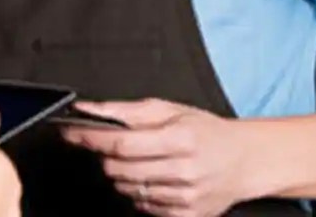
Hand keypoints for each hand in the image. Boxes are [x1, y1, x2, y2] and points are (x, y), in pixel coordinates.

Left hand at [61, 99, 261, 216]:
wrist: (244, 160)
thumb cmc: (206, 132)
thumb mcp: (170, 110)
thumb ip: (126, 110)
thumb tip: (89, 109)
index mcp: (181, 138)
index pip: (122, 143)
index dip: (91, 139)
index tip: (72, 133)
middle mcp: (184, 170)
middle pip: (120, 169)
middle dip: (105, 157)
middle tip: (110, 146)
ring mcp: (185, 197)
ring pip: (128, 189)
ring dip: (122, 175)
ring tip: (140, 160)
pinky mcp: (186, 215)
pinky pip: (144, 207)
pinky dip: (139, 192)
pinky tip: (153, 178)